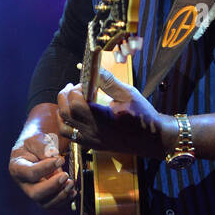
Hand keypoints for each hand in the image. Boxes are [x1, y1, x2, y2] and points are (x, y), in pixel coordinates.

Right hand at [8, 102, 76, 209]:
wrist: (38, 149)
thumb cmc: (36, 144)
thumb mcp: (37, 139)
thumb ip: (43, 147)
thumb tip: (53, 156)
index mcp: (17, 167)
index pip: (30, 173)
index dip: (46, 168)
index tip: (61, 160)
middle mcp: (24, 183)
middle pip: (35, 194)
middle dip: (52, 187)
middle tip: (66, 176)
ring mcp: (34, 192)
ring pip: (45, 203)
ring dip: (61, 195)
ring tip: (71, 183)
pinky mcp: (45, 197)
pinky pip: (54, 205)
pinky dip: (65, 200)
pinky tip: (73, 191)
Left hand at [57, 69, 174, 158]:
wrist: (152, 139)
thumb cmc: (143, 116)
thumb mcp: (129, 94)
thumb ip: (109, 81)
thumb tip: (95, 68)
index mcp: (103, 119)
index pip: (76, 103)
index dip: (75, 90)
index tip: (83, 83)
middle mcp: (94, 132)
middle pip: (65, 114)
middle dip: (65, 97)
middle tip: (71, 88)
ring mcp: (92, 141)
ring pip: (64, 128)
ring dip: (62, 112)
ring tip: (70, 101)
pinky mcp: (92, 146)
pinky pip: (71, 137)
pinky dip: (68, 124)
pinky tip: (75, 114)